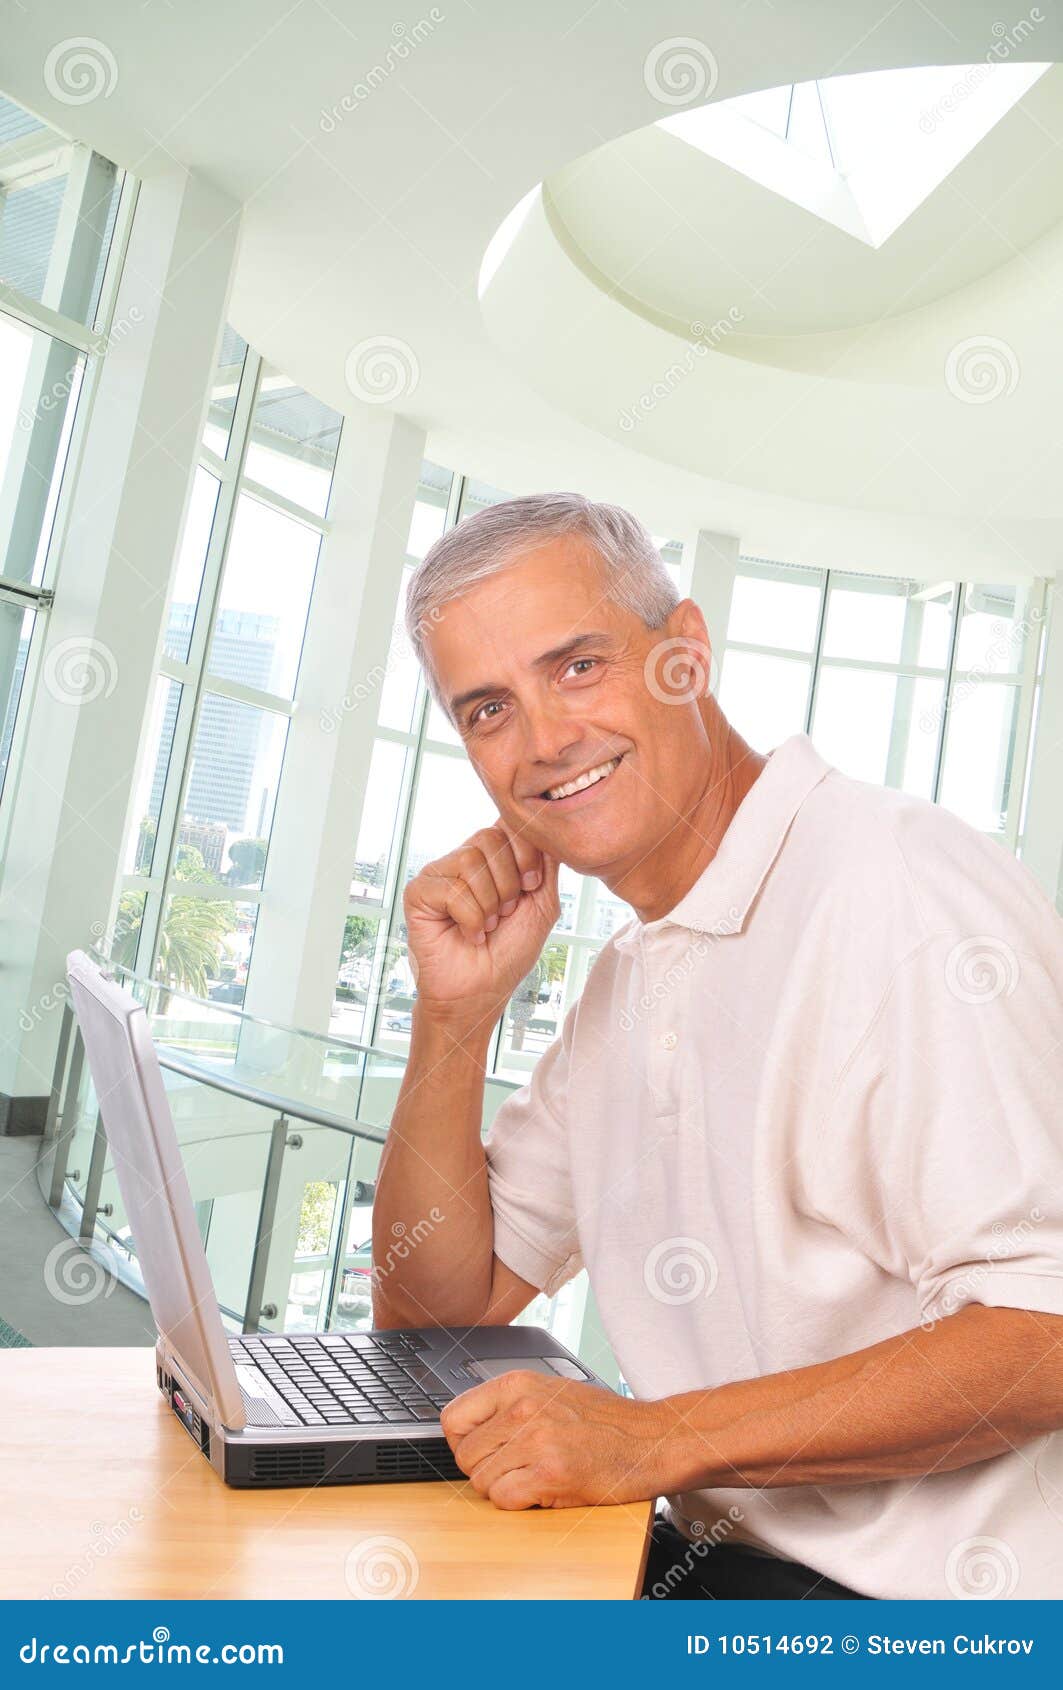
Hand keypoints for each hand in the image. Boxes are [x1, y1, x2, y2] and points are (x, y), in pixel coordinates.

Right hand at [404, 823, 559, 1025]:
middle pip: (490, 836)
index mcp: (491, 857)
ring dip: (489, 904)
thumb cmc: (508, 952)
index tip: (531, 886)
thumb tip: (544, 827)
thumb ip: (547, 862)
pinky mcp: (418, 893)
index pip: (508, 823)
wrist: (482, 992)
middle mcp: (463, 859)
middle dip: (509, 883)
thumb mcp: (542, 903)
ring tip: (485, 926)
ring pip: (471, 860)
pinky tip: (467, 934)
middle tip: (503, 914)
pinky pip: (452, 889)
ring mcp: (438, 874)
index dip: (526, 851)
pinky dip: (469, 918)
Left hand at [440, 1368, 667, 1508]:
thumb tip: (471, 1428)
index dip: (461, 1442)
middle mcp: (522, 1408)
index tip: (479, 1451)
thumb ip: (510, 1405)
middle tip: (512, 1470)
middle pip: (465, 1456)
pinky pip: (504, 1499)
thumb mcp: (551, 1391)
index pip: (453, 1417)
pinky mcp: (551, 1473)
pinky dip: (518, 1503)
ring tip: (531, 1478)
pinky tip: (541, 1490)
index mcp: (518, 1384)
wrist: (650, 1438)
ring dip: (502, 1489)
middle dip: (483, 1470)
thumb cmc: (605, 1420)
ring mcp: (536, 1440)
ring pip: (482, 1481)